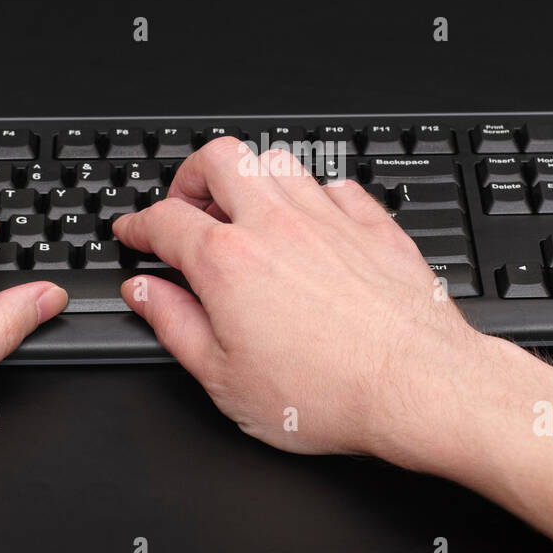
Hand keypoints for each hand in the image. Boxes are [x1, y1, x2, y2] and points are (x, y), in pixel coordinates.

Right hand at [112, 136, 500, 457]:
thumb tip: (145, 293)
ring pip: (276, 160)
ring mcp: (329, 219)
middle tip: (185, 207)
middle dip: (190, 176)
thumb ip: (175, 325)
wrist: (417, 388)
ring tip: (243, 209)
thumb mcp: (224, 379)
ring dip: (250, 177)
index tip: (135, 234)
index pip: (165, 219)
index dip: (139, 224)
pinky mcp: (374, 226)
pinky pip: (334, 184)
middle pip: (219, 159)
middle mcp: (277, 225)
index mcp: (229, 261)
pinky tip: (310, 219)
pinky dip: (311, 193)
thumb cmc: (329, 393)